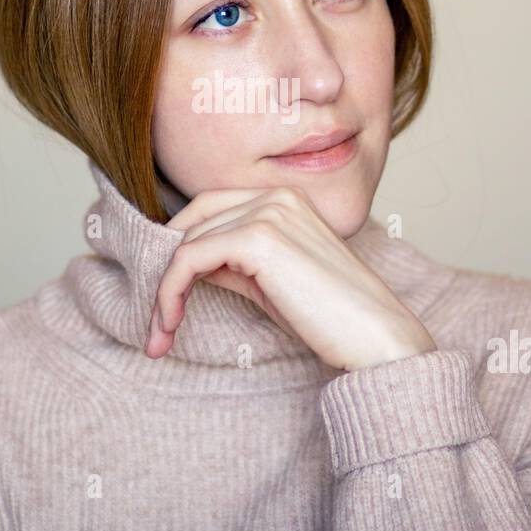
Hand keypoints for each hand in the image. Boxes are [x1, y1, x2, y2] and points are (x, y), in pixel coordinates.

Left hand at [146, 185, 436, 370]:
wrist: (375, 335)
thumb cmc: (331, 317)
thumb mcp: (271, 281)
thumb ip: (234, 262)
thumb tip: (189, 263)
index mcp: (285, 198)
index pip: (210, 208)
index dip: (181, 246)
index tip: (166, 293)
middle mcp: (276, 195)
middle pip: (192, 222)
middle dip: (166, 269)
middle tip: (156, 321)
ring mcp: (268, 212)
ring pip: (186, 242)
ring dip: (164, 290)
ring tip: (159, 335)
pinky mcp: (257, 238)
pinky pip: (189, 259)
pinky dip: (169, 292)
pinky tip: (169, 325)